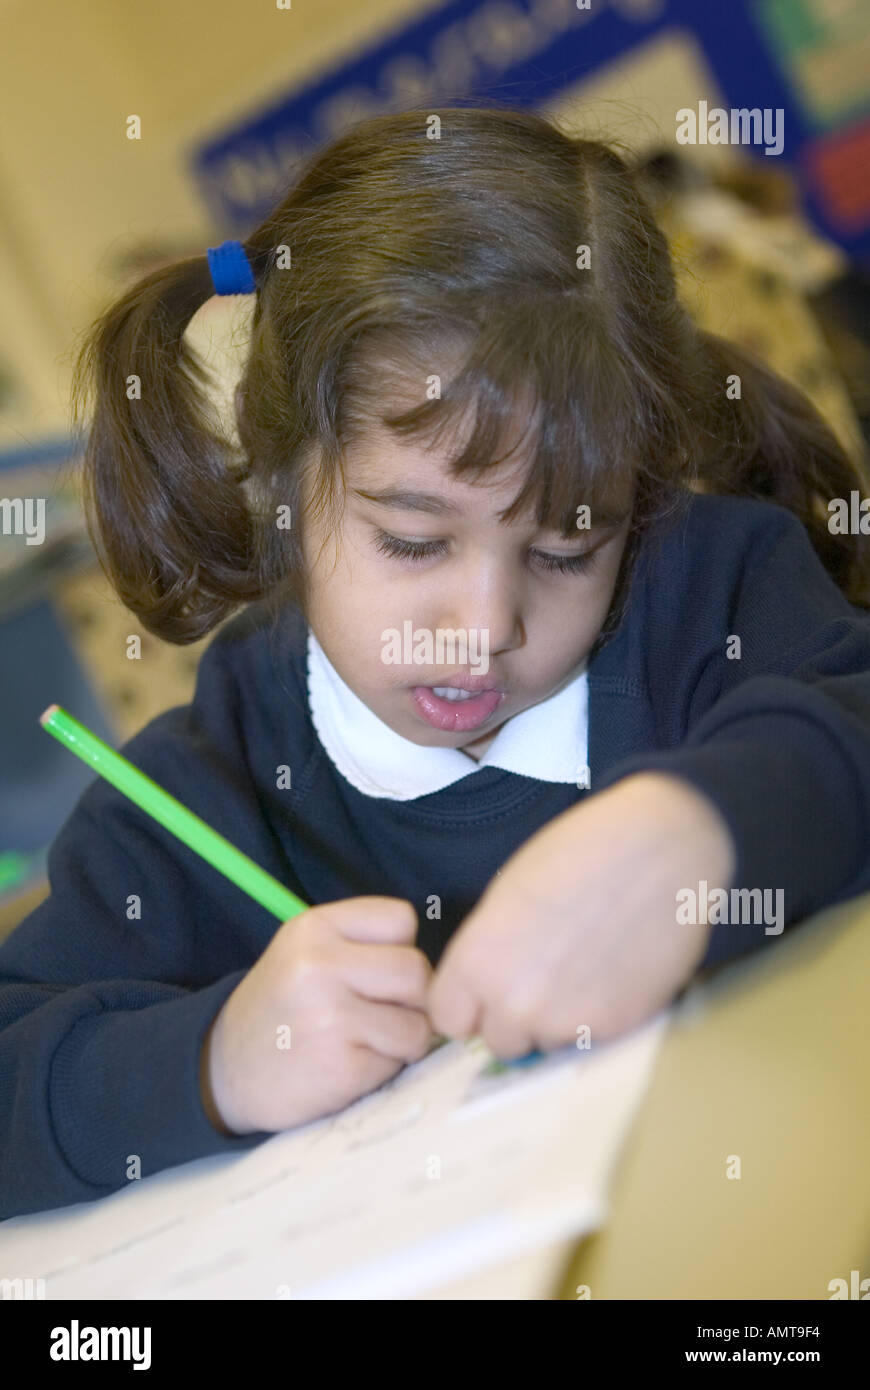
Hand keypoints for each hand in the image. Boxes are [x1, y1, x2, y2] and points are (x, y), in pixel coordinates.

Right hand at [201, 896, 433, 1134]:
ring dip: (403, 1041)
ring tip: (363, 1042)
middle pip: (417, 971)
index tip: (376, 973)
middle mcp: (319, 964)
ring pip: (418, 1024)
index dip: (399, 949)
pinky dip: (384, 1069)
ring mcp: (329, 1016)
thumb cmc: (282, 1009)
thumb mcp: (306, 952)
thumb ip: (363, 946)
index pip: (401, 919)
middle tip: (378, 1015)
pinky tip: (348, 1066)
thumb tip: (441, 969)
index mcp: (314, 927)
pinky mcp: (341, 1065)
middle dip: (411, 1000)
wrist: (225, 1071)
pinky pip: (398, 1063)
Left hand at [427, 772, 736, 1056]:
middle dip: (513, 1015)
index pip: (449, 1019)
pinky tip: (611, 970)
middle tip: (543, 973)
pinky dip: (596, 1014)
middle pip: (497, 1040)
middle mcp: (515, 1002)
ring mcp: (566, 1021)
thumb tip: (483, 991)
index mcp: (478, 963)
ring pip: (545, 1042)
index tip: (487, 989)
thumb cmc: (580, 853)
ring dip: (555, 1018)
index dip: (469, 1003)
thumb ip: (487, 953)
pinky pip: (589, 1039)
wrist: (660, 849)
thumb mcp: (507, 894)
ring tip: (582, 967)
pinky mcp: (614, 1029)